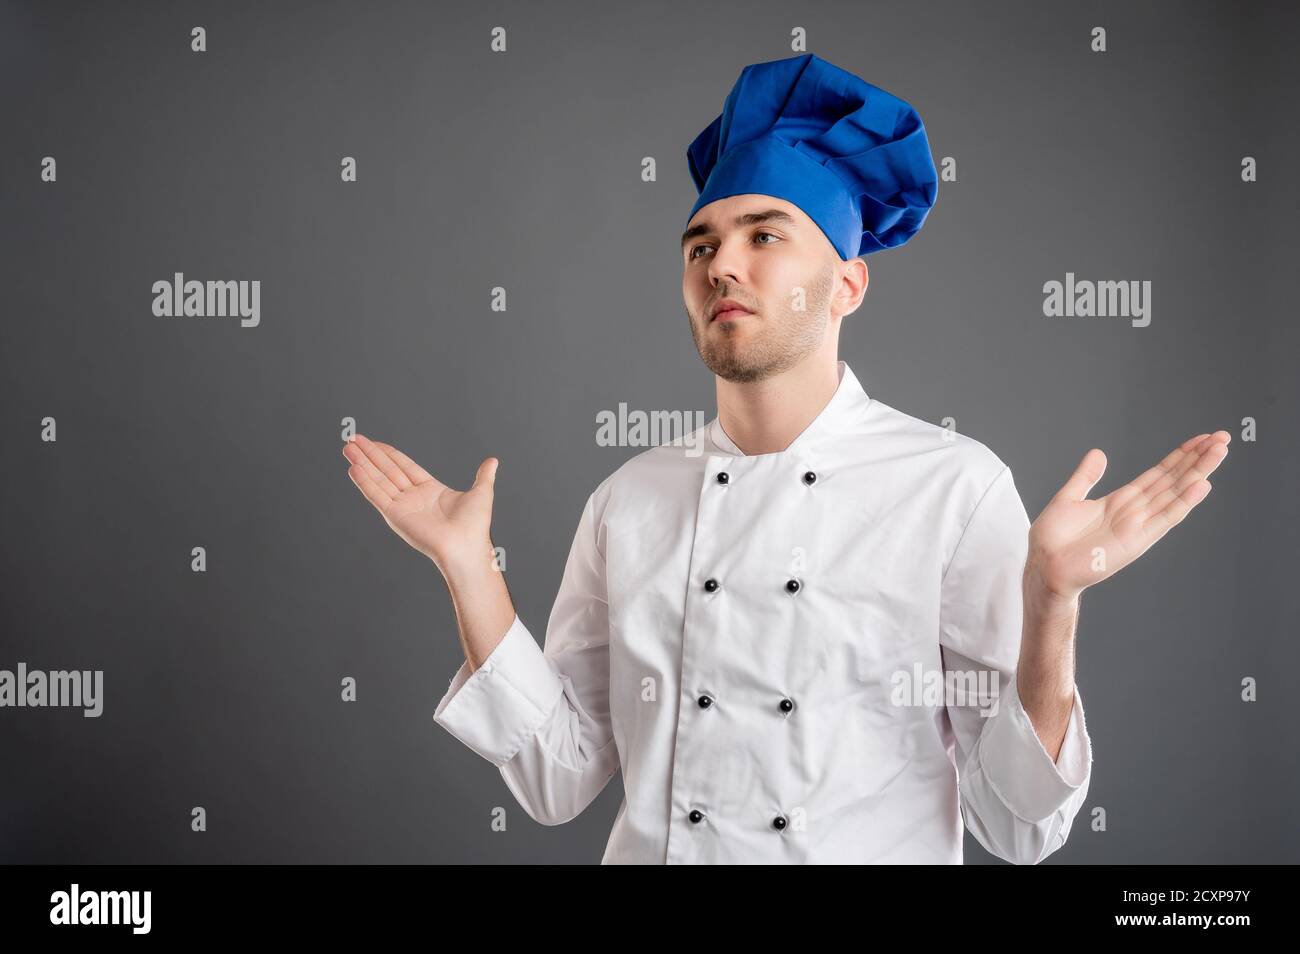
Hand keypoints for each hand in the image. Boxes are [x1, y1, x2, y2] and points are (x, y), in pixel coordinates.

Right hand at [341, 433, 498, 571]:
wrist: (466, 545)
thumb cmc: (475, 525)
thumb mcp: (481, 493)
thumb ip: (483, 476)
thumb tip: (493, 461)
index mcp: (430, 491)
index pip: (404, 467)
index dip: (389, 454)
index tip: (374, 442)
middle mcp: (413, 498)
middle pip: (387, 470)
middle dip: (370, 454)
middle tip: (353, 439)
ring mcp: (402, 506)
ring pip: (378, 479)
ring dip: (362, 462)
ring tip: (347, 447)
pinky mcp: (395, 515)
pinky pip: (377, 494)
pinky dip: (364, 481)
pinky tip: (354, 467)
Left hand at [1026, 431, 1230, 600]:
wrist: (1044, 566)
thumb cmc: (1053, 539)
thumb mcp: (1069, 498)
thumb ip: (1086, 477)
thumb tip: (1099, 453)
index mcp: (1121, 501)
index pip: (1159, 474)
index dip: (1180, 456)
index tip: (1201, 439)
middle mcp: (1135, 511)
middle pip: (1174, 479)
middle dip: (1198, 458)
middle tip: (1222, 437)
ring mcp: (1139, 525)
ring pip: (1176, 493)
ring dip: (1198, 472)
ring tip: (1220, 451)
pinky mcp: (1137, 541)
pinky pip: (1165, 518)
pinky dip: (1184, 502)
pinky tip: (1201, 485)